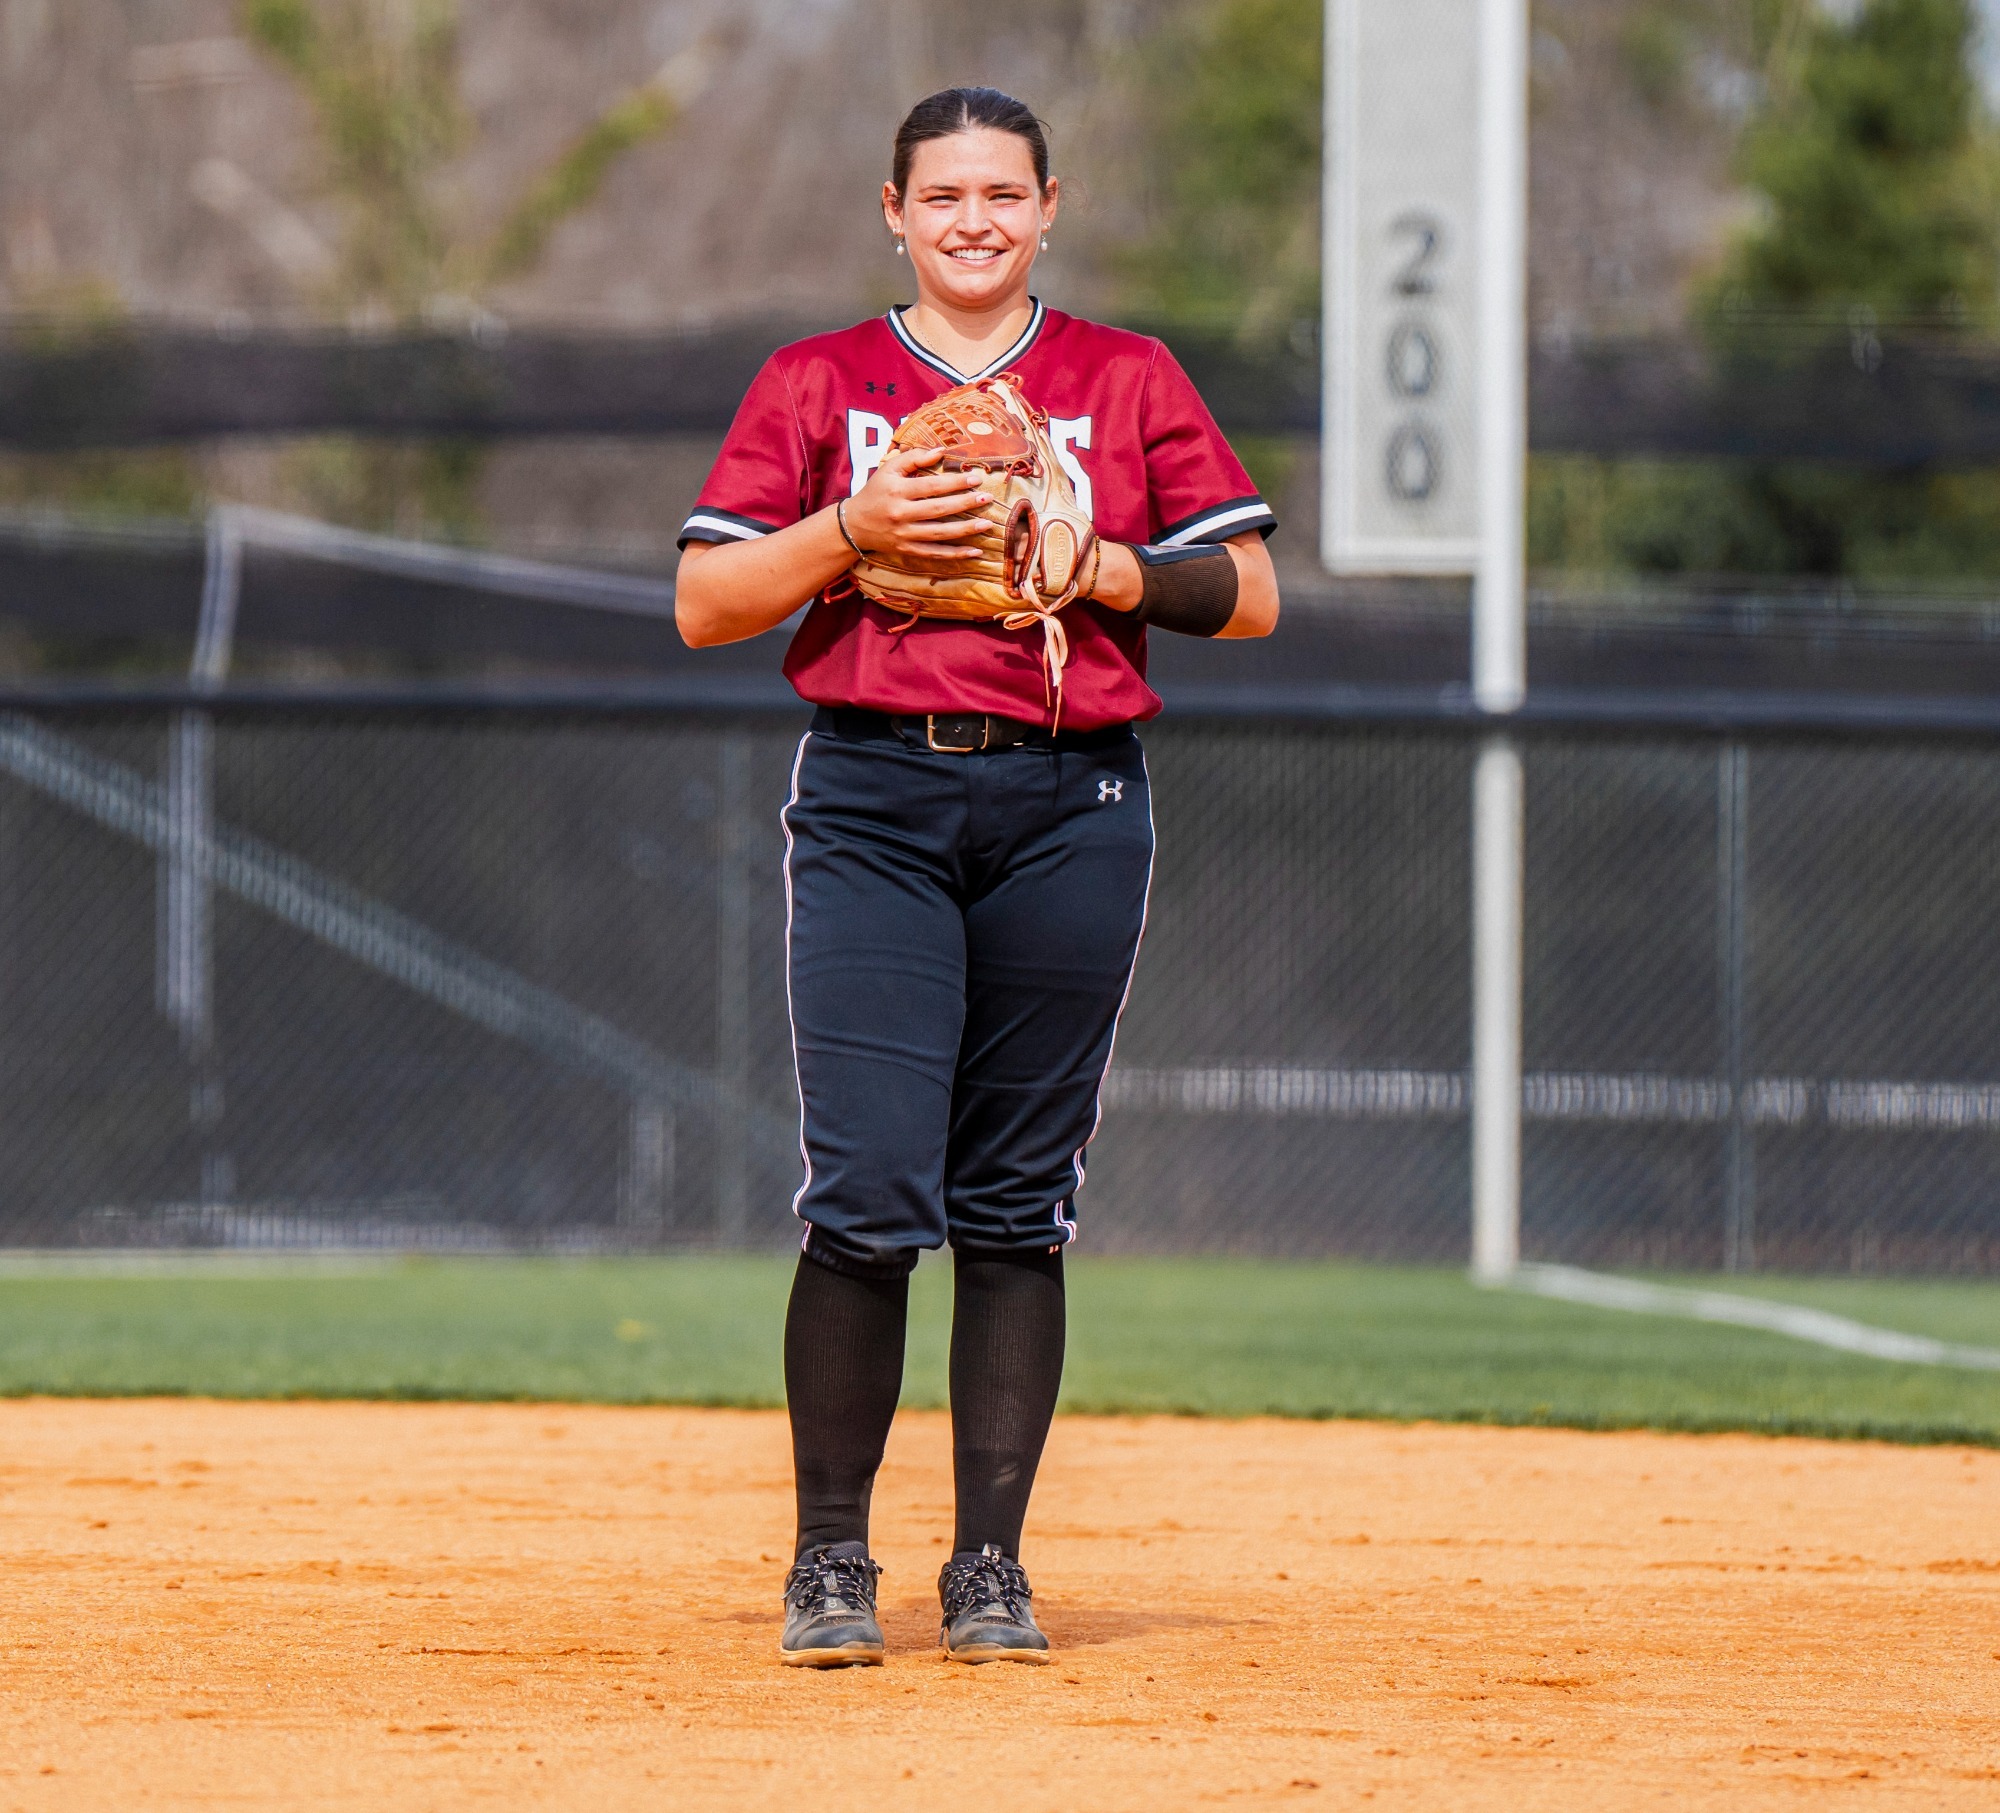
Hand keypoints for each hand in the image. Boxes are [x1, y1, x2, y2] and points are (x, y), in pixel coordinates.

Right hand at [840, 446, 993, 565]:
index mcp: (897, 491)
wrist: (854, 524)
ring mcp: (904, 534)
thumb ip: (914, 457)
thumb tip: (942, 451)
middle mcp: (901, 513)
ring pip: (939, 534)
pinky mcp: (907, 550)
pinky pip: (935, 554)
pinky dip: (955, 554)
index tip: (976, 479)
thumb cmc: (876, 491)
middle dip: (965, 504)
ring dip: (965, 530)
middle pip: (938, 510)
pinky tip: (975, 552)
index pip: (931, 486)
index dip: (955, 483)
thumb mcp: (889, 469)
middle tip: (987, 499)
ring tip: (987, 524)